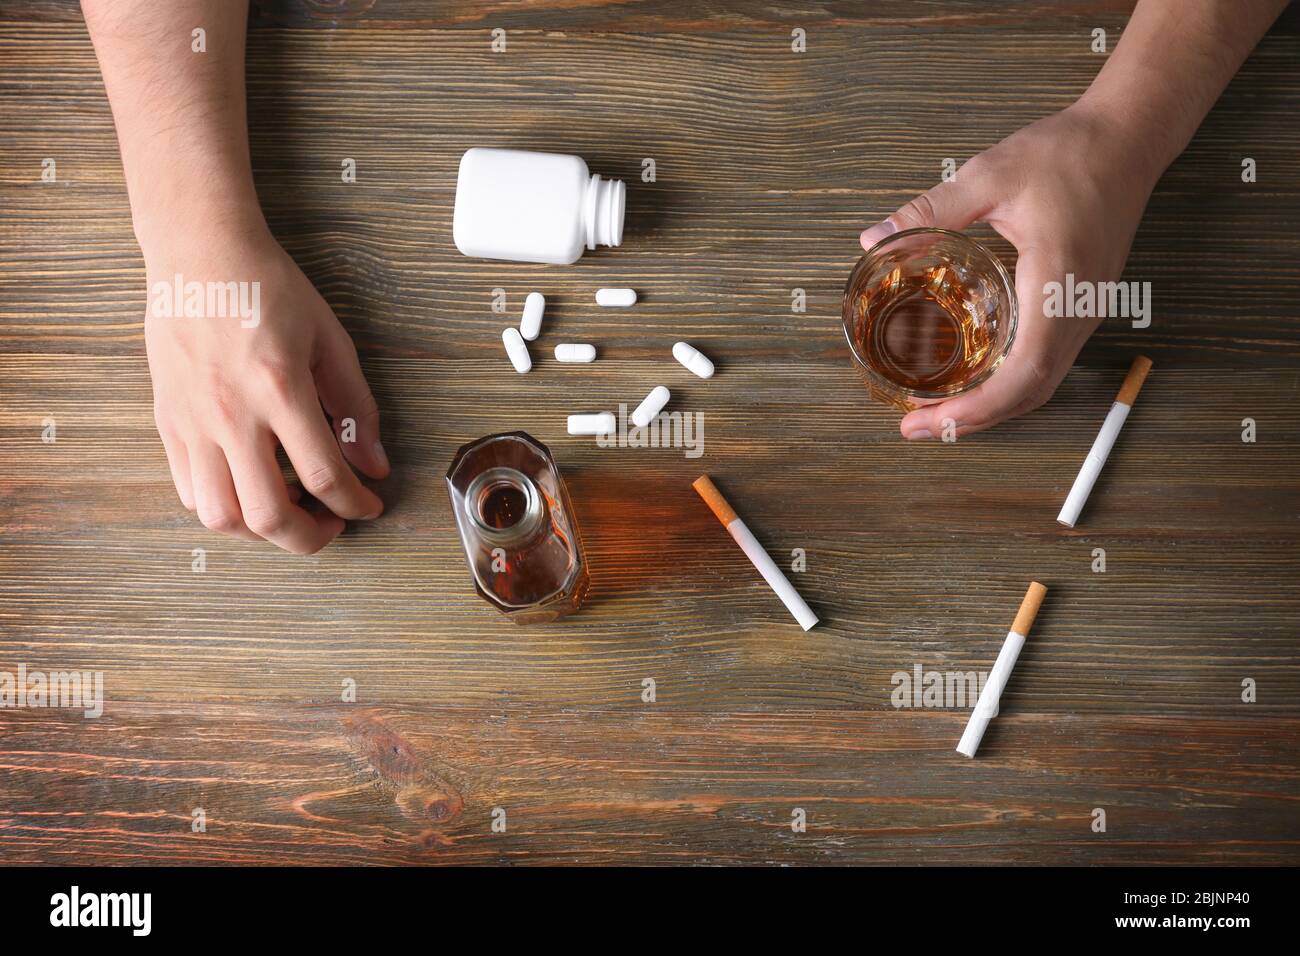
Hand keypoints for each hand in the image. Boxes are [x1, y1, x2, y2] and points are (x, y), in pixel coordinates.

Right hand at [145, 223, 388, 552]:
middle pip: (267, 515)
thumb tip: (375, 464)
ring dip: (261, 530)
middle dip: (309, 537)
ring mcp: (191, 421)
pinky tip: (250, 487)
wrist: (200, 252)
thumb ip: (356, 407)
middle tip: (331, 524)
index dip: (355, 504)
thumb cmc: (267, 288)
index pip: (324, 476)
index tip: (368, 506)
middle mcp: (230, 414)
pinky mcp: (166, 421)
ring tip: (289, 507)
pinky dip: (223, 507)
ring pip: (220, 516)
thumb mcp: (330, 340)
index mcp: (279, 390)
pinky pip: (188, 490)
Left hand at [860, 101, 1160, 438]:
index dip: (978, 408)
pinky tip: (973, 381)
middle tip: (915, 427)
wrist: (1127, 137)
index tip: (930, 420)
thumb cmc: (1066, 154)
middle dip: (973, 420)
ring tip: (938, 414)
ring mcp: (1086, 312)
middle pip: (1031, 393)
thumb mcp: (989, 175)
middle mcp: (1079, 310)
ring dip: (992, 408)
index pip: (1025, 373)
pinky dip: (1010, 386)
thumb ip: (931, 209)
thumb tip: (872, 239)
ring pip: (1042, 384)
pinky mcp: (1084, 306)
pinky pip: (1048, 362)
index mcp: (1058, 284)